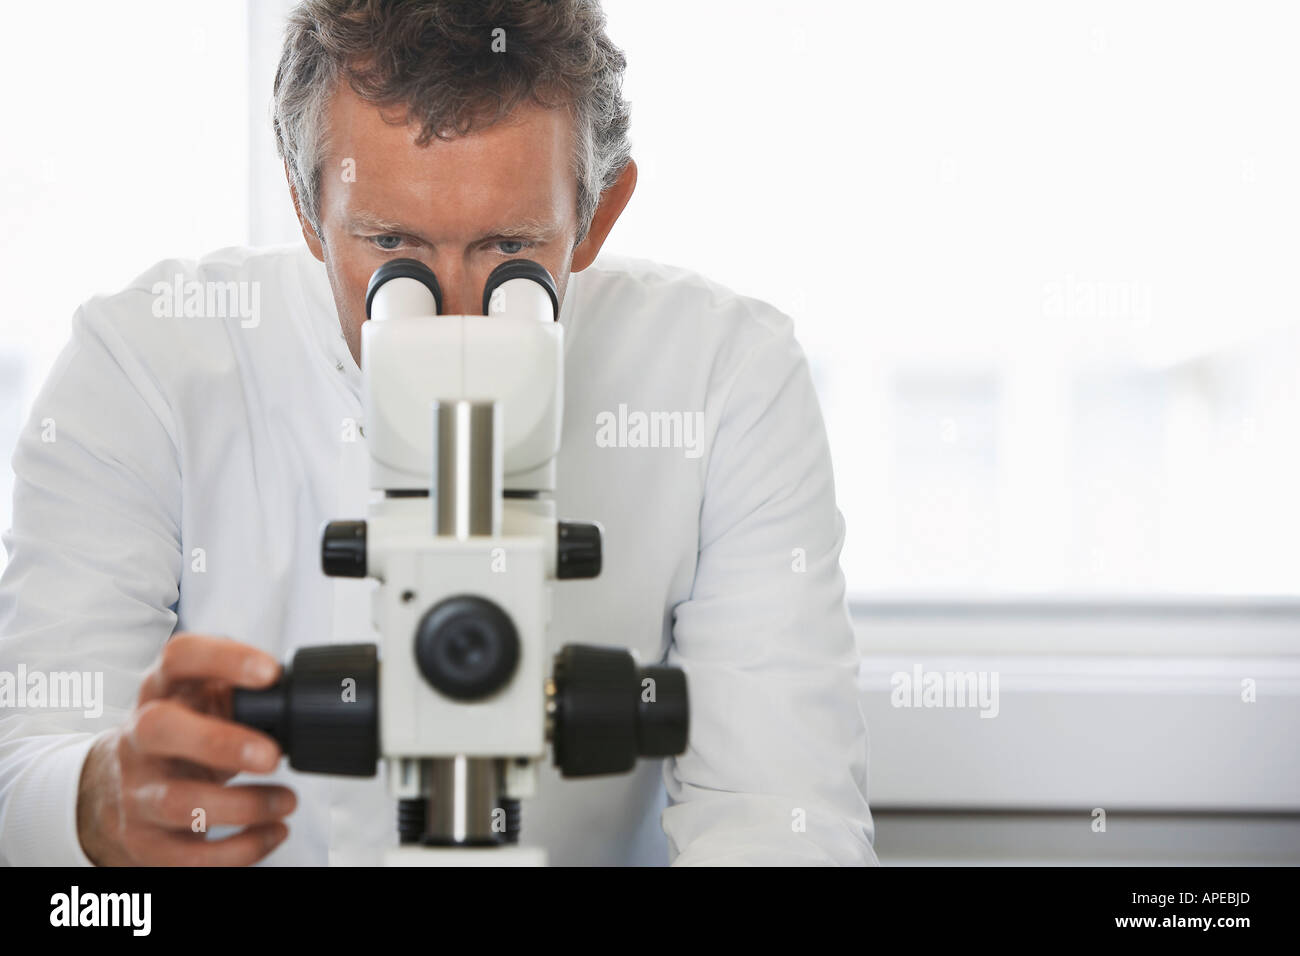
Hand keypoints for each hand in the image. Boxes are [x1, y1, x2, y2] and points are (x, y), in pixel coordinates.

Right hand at [76, 633, 296, 864]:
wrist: (118, 787)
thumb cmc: (183, 735)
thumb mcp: (203, 703)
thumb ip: (243, 693)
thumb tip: (307, 696)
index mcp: (162, 690)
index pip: (179, 657)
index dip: (224, 659)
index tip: (271, 673)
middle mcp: (139, 736)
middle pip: (160, 728)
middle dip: (220, 743)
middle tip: (272, 756)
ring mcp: (136, 789)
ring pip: (178, 802)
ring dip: (245, 806)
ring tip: (287, 801)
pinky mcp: (143, 840)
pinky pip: (189, 855)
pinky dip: (241, 849)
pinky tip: (273, 832)